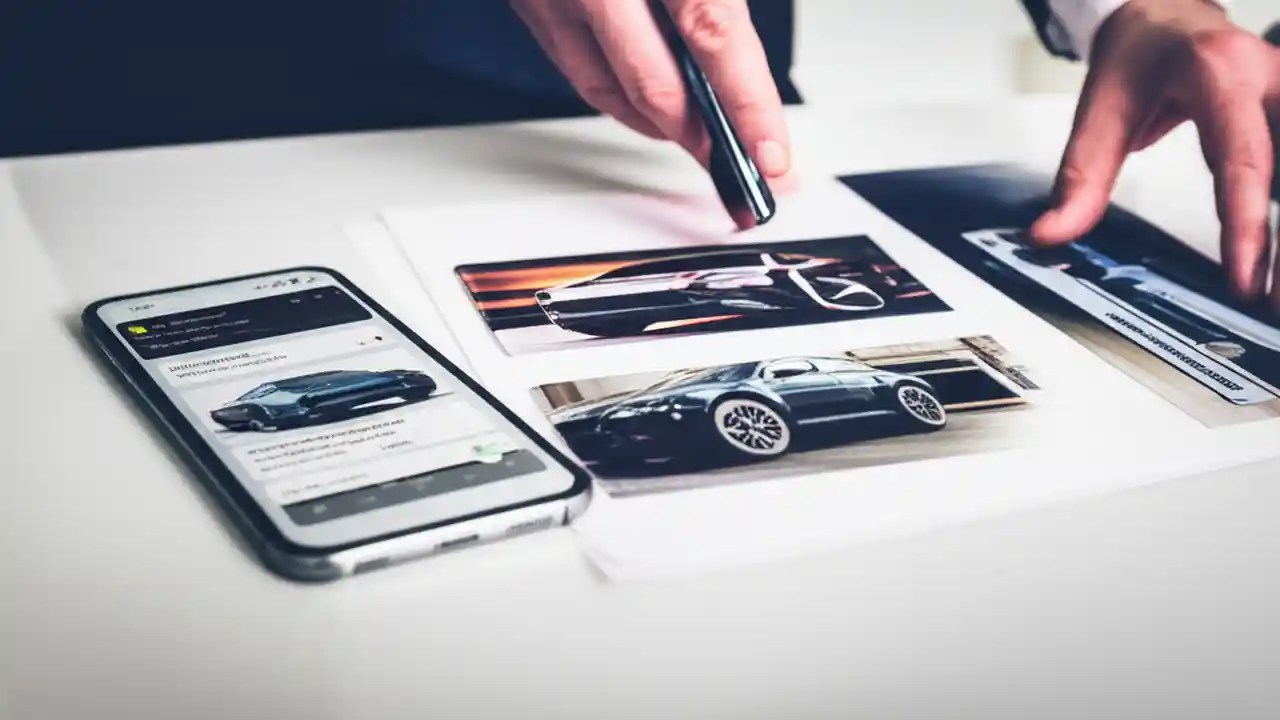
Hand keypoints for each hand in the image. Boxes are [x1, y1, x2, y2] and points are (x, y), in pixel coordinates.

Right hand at [511, 0, 791, 183]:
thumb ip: (713, 2)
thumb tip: (741, 76)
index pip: (713, 37)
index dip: (748, 106)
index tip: (771, 157)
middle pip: (655, 85)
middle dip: (703, 140)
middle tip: (740, 172)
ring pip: (609, 91)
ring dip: (662, 127)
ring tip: (706, 143)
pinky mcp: (528, 5)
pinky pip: (577, 69)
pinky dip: (619, 97)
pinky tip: (648, 103)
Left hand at [1028, 0, 1279, 309]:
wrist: (1168, 15)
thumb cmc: (1141, 52)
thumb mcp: (1100, 108)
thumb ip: (1079, 176)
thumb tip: (1049, 234)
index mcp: (1220, 75)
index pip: (1242, 160)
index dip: (1245, 225)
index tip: (1245, 280)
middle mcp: (1270, 80)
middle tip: (1273, 306)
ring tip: (1278, 297)